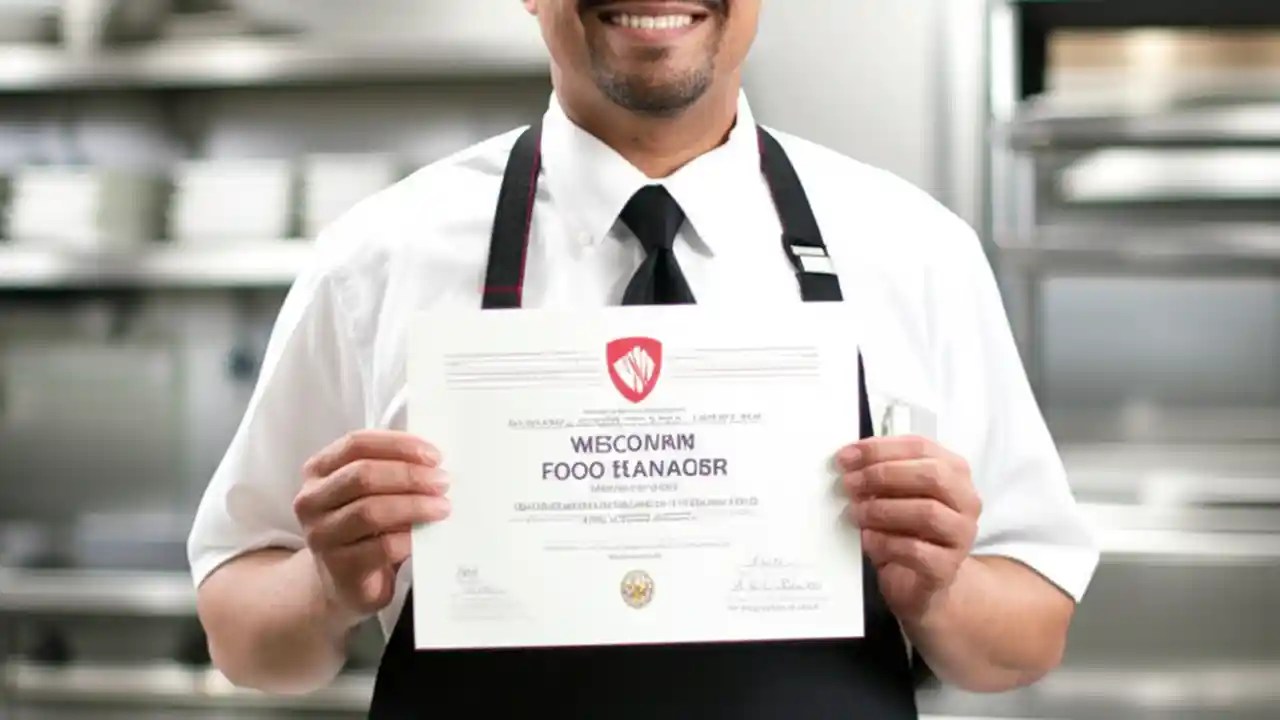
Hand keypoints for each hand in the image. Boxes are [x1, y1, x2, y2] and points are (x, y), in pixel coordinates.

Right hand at [294, 430, 450, 626]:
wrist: (345, 581)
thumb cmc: (365, 528)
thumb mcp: (370, 493)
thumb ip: (391, 470)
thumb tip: (435, 462)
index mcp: (318, 471)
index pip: (356, 444)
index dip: (398, 445)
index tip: (433, 455)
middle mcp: (312, 501)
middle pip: (362, 476)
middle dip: (410, 475)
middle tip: (442, 482)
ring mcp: (322, 536)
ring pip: (371, 511)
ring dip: (414, 506)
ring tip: (441, 507)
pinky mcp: (340, 568)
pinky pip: (381, 547)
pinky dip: (409, 537)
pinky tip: (425, 536)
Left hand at [838, 436, 980, 622]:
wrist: (921, 581)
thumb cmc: (906, 528)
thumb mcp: (895, 494)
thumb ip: (881, 473)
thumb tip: (849, 460)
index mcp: (953, 471)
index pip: (920, 447)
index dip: (879, 449)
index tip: (846, 456)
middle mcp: (965, 500)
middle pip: (931, 476)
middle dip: (883, 476)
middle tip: (850, 483)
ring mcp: (961, 535)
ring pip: (927, 512)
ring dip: (883, 509)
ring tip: (856, 513)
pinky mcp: (947, 567)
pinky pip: (917, 550)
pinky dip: (886, 542)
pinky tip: (867, 539)